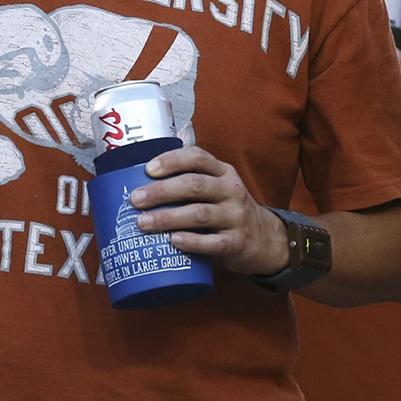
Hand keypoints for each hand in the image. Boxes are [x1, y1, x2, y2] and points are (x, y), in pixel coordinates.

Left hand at [129, 145, 287, 276]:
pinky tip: (172, 241)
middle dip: (161, 191)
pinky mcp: (237, 243)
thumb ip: (191, 182)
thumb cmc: (228, 211)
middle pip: (194, 185)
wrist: (265, 240)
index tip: (148, 169)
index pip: (198, 157)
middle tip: (136, 199)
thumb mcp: (218, 189)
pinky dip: (191, 241)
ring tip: (143, 223)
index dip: (172, 160)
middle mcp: (232, 191)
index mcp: (224, 172)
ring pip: (199, 214)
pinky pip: (212, 243)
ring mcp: (236, 217)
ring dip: (168, 217)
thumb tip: (140, 183)